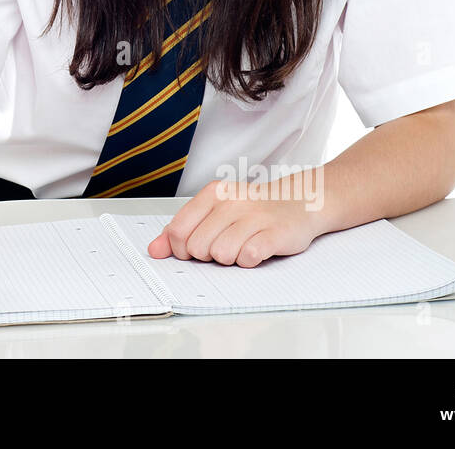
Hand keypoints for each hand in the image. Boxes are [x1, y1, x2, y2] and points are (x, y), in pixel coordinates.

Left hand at [147, 172, 325, 267]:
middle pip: (197, 247)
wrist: (299, 201)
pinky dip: (249, 261)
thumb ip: (181, 229)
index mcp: (212, 194)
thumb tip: (154, 250)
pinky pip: (248, 257)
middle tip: (225, 244)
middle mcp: (231, 201)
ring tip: (242, 246)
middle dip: (208, 255)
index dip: (182, 250)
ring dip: (230, 259)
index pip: (177, 231)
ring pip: (220, 254)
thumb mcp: (213, 212)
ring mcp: (254, 216)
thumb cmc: (252, 210)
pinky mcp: (275, 233)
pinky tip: (256, 250)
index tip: (196, 249)